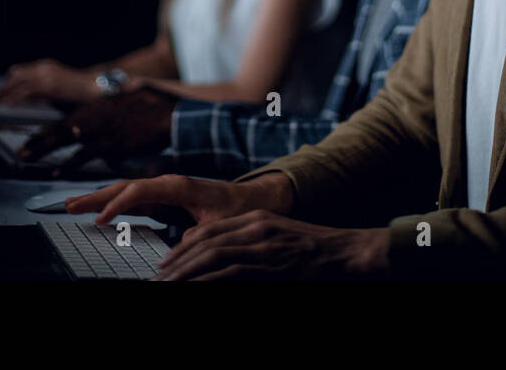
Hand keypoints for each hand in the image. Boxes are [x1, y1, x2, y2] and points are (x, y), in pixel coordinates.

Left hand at [0, 59, 97, 104]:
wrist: (94, 87)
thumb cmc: (79, 89)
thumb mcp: (57, 86)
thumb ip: (41, 90)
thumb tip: (25, 99)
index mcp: (45, 66)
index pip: (20, 70)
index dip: (8, 81)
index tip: (1, 91)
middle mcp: (43, 67)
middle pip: (15, 73)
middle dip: (4, 86)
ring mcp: (46, 75)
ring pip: (17, 80)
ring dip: (6, 92)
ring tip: (0, 103)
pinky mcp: (48, 85)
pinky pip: (25, 91)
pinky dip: (14, 98)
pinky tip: (10, 105)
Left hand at [16, 88, 176, 171]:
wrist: (168, 115)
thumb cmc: (157, 104)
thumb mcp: (136, 94)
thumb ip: (125, 97)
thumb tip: (130, 89)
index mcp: (99, 105)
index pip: (68, 118)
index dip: (51, 129)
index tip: (36, 137)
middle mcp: (94, 115)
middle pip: (60, 128)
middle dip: (39, 140)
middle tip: (23, 150)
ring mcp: (100, 130)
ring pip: (64, 140)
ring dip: (44, 150)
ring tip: (28, 158)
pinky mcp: (108, 145)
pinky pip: (83, 157)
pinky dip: (68, 165)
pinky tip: (56, 172)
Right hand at [63, 172, 293, 229]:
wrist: (254, 199)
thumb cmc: (239, 210)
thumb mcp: (221, 225)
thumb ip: (200, 233)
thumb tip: (180, 244)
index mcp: (179, 185)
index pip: (140, 190)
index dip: (118, 204)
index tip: (99, 219)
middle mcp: (168, 183)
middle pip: (125, 187)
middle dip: (96, 196)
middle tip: (68, 205)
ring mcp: (164, 189)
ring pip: (125, 192)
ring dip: (99, 198)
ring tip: (72, 205)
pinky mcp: (164, 197)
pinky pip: (133, 199)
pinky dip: (113, 204)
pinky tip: (98, 210)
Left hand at [152, 212, 390, 280]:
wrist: (347, 251)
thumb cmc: (316, 249)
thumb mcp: (281, 237)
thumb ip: (253, 242)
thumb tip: (226, 260)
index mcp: (256, 218)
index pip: (210, 230)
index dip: (184, 246)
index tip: (167, 261)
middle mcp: (254, 226)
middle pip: (204, 242)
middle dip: (177, 262)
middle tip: (158, 277)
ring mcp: (261, 244)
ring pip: (211, 257)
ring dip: (184, 273)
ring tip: (166, 285)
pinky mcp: (268, 263)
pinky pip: (229, 272)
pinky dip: (206, 281)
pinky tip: (192, 288)